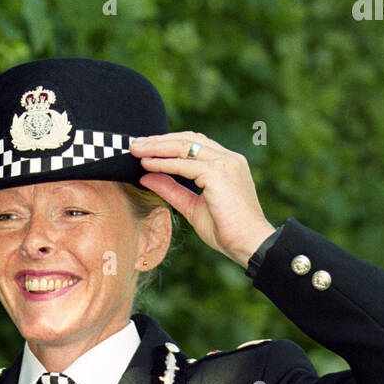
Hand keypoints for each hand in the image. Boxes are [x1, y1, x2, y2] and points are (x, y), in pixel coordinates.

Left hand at [128, 131, 273, 267]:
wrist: (248, 244)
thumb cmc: (226, 230)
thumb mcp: (192, 207)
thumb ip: (171, 190)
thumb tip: (146, 177)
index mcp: (227, 163)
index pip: (195, 144)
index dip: (169, 143)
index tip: (146, 148)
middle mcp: (228, 158)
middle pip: (188, 139)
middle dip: (159, 140)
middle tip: (135, 144)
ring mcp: (225, 163)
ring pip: (185, 147)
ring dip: (157, 147)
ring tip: (136, 150)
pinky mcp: (219, 173)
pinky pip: (185, 164)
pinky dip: (164, 163)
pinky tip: (147, 164)